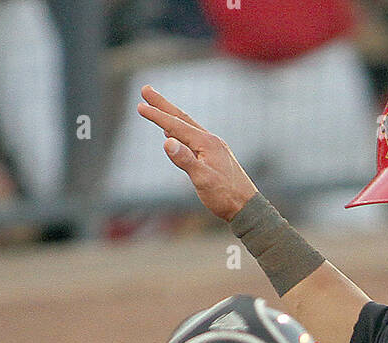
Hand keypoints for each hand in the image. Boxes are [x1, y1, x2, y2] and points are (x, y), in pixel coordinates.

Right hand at [136, 85, 258, 220]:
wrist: (247, 208)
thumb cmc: (225, 196)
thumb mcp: (203, 179)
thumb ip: (185, 160)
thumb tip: (167, 141)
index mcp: (206, 143)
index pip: (176, 126)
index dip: (157, 115)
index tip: (139, 106)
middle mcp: (211, 140)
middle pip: (182, 118)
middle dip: (163, 105)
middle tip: (145, 89)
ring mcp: (215, 147)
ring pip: (189, 127)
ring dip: (172, 116)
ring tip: (158, 107)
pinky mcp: (216, 156)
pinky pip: (194, 138)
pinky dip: (181, 131)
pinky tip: (176, 134)